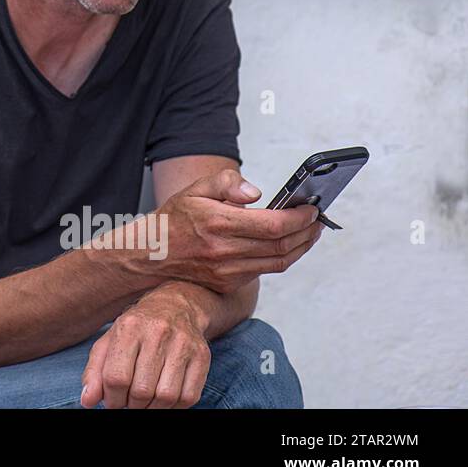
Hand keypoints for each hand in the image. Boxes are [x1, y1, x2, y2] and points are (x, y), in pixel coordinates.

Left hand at [80, 290, 209, 408]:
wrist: (175, 306)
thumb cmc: (136, 329)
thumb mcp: (109, 342)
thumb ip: (94, 372)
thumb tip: (87, 400)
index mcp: (129, 327)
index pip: (116, 377)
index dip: (111, 399)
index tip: (112, 401)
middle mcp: (157, 332)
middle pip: (141, 390)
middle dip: (131, 405)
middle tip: (129, 402)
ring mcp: (183, 344)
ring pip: (166, 396)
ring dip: (152, 408)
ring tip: (144, 402)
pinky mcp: (202, 356)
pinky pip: (188, 397)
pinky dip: (173, 406)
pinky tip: (163, 398)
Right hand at [141, 169, 323, 293]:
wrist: (150, 254)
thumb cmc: (174, 219)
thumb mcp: (194, 189)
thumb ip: (226, 183)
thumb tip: (256, 193)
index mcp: (218, 223)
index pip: (274, 224)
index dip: (299, 218)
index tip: (311, 208)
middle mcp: (225, 251)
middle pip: (282, 245)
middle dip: (307, 232)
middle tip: (318, 220)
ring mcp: (228, 271)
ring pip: (279, 262)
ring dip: (301, 247)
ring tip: (310, 232)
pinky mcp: (229, 283)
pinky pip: (265, 271)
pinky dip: (283, 257)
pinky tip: (288, 245)